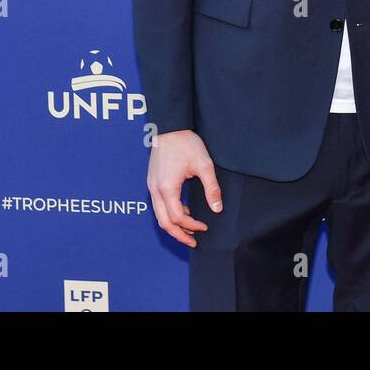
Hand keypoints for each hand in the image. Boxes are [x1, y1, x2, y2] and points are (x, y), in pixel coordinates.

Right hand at [146, 129, 222, 247]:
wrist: (170, 127)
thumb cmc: (186, 143)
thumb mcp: (204, 165)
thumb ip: (211, 188)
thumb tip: (217, 209)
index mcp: (167, 188)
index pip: (178, 217)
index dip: (191, 226)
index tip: (204, 227)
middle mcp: (155, 190)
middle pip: (163, 222)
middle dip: (179, 235)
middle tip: (193, 243)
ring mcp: (152, 186)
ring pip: (159, 215)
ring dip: (174, 225)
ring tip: (190, 230)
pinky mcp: (152, 182)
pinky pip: (158, 205)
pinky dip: (170, 213)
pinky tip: (184, 211)